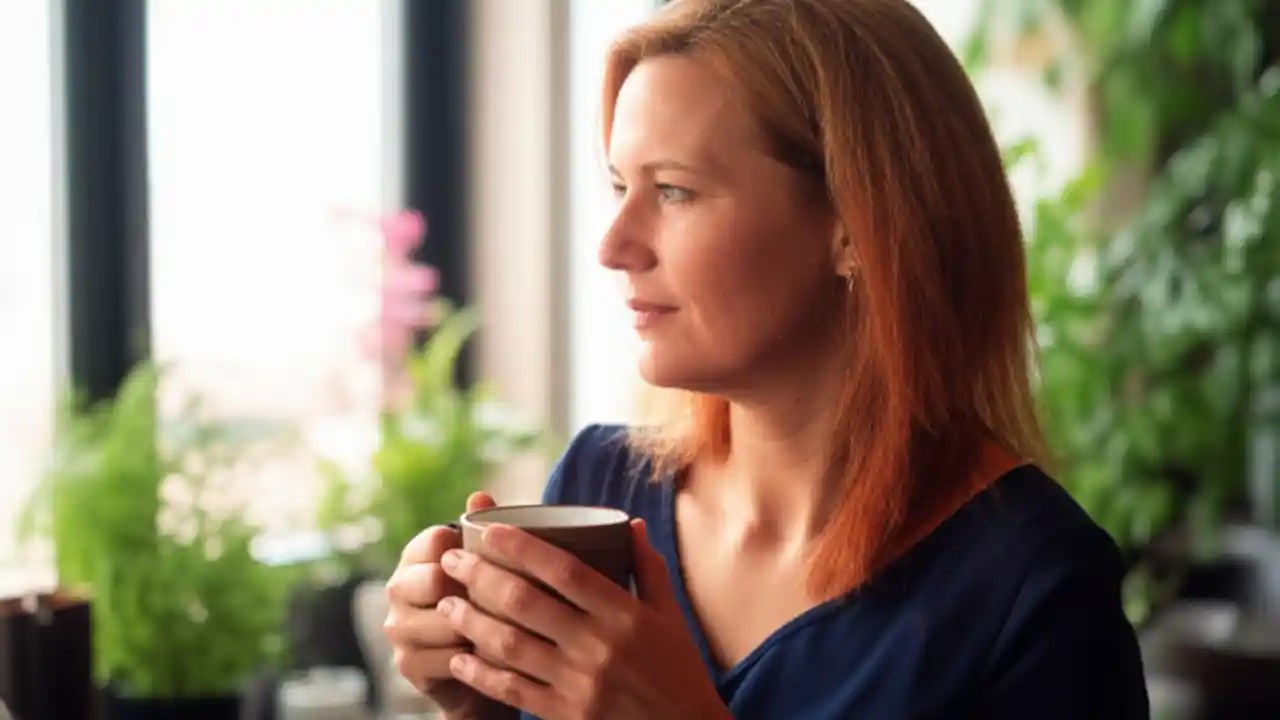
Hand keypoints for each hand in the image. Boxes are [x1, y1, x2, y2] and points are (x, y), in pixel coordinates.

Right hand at [384, 491, 515, 719]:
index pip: (437, 541)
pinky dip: (478, 659)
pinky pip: (448, 659)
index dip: (472, 551)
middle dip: (475, 591)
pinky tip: (501, 656)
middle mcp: (397, 588)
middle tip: (512, 599)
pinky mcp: (408, 664)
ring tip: (513, 628)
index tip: (501, 560)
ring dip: (481, 627)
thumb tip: (480, 496)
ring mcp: (398, 628)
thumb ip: (482, 529)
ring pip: (445, 622)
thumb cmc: (486, 598)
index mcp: (415, 554)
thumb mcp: (489, 563)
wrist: (475, 661)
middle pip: (435, 580)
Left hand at [436, 518, 729, 719]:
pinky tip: (461, 658)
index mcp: (624, 615)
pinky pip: (513, 689)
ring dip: (471, 620)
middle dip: (480, 576)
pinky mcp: (566, 715)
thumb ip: (649, 570)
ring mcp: (579, 684)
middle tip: (451, 558)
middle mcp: (597, 646)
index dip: (523, 547)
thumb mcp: (671, 618)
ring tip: (447, 603)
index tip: (491, 530)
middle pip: (525, 602)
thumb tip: (633, 524)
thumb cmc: (680, 673)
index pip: (564, 570)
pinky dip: (482, 673)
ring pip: (510, 644)